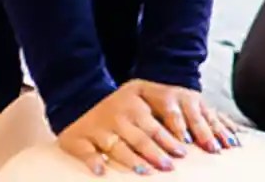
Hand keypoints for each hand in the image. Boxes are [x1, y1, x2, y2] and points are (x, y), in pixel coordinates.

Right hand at [58, 81, 184, 175]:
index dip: (170, 141)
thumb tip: (187, 133)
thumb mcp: (142, 93)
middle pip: (139, 139)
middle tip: (169, 166)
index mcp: (134, 105)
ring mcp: (97, 128)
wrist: (80, 99)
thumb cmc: (122, 103)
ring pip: (117, 147)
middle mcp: (116, 116)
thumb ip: (162, 108)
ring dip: (132, 160)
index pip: (155, 127)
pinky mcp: (77, 139)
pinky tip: (101, 171)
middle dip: (156, 154)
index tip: (183, 153)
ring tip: (146, 171)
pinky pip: (86, 152)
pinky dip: (93, 161)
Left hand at [138, 81, 241, 154]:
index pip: (173, 115)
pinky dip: (228, 126)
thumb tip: (141, 135)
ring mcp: (198, 102)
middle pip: (197, 118)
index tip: (184, 141)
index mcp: (167, 98)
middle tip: (211, 147)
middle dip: (204, 134)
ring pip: (211, 118)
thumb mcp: (141, 98)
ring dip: (220, 132)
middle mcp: (186, 100)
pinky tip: (237, 135)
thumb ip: (144, 115)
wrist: (166, 67)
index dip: (179, 128)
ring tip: (229, 144)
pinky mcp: (206, 105)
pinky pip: (219, 116)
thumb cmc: (148, 91)